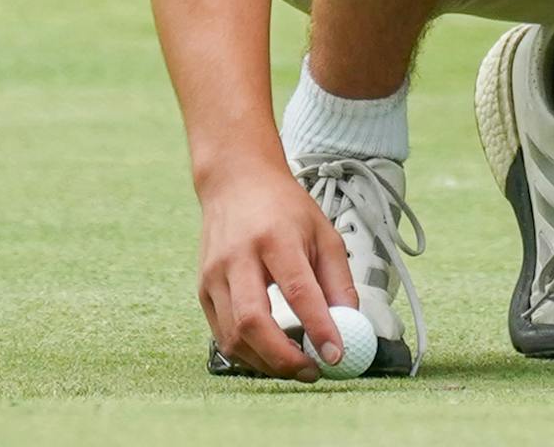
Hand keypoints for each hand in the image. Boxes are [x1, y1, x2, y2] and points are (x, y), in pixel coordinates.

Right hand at [195, 159, 356, 380]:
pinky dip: (248, 354)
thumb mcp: (323, 233)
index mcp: (275, 237)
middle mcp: (239, 257)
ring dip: (267, 362)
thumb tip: (350, 325)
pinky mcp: (203, 290)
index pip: (298, 290)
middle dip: (284, 358)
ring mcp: (215, 275)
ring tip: (296, 365)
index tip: (336, 355)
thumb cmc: (284, 208)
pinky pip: (223, 335)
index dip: (319, 327)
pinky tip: (271, 354)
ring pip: (234, 336)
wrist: (235, 183)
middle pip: (254, 321)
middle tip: (313, 372)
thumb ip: (338, 280)